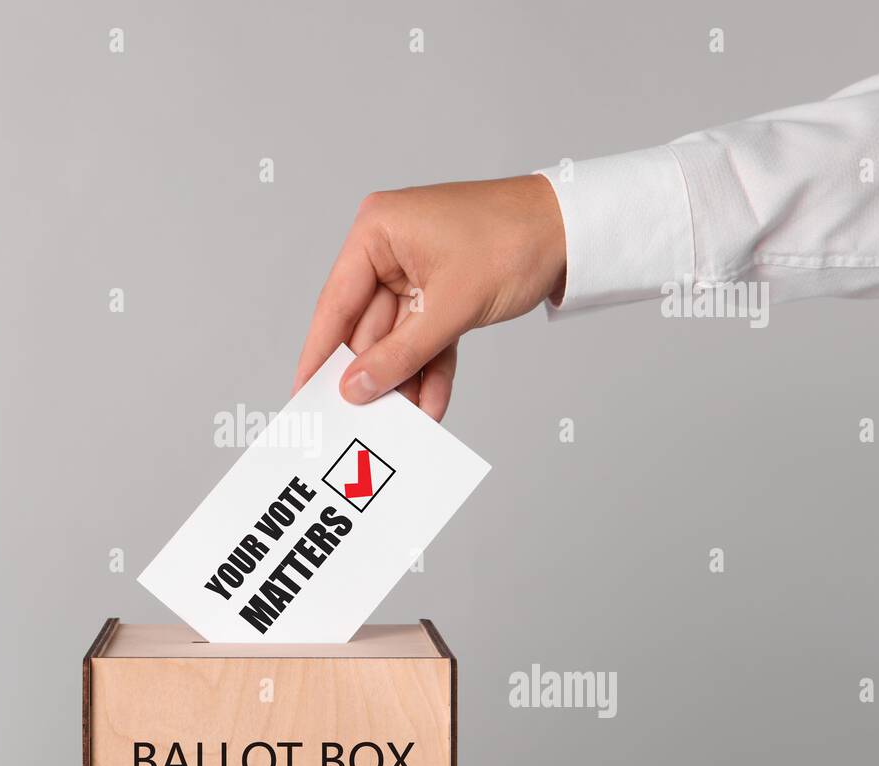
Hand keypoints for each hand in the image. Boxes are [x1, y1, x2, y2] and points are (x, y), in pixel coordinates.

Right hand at [292, 175, 566, 420]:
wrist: (576, 230)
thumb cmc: (514, 239)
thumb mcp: (451, 305)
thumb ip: (401, 352)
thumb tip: (357, 387)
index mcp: (378, 231)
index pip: (336, 303)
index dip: (319, 352)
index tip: (302, 393)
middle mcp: (389, 249)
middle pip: (367, 327)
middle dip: (373, 375)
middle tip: (359, 420)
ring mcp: (415, 272)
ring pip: (399, 339)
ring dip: (405, 380)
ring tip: (404, 421)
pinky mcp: (442, 291)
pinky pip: (426, 339)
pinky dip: (431, 369)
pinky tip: (431, 403)